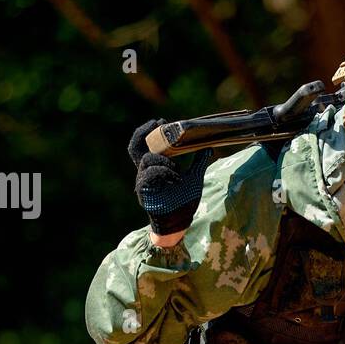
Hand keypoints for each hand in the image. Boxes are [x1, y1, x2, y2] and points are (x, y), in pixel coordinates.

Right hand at [128, 119, 211, 236]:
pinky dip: (162, 172)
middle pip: (135, 146)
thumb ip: (198, 162)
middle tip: (159, 124)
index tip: (161, 120)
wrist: (179, 223)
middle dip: (145, 133)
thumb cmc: (183, 201)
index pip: (144, 144)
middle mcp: (145, 171)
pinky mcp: (144, 191)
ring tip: (177, 169)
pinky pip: (149, 175)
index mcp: (154, 166)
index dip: (148, 130)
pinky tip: (174, 177)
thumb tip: (209, 148)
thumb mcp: (194, 177)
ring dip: (163, 160)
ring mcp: (143, 181)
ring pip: (146, 160)